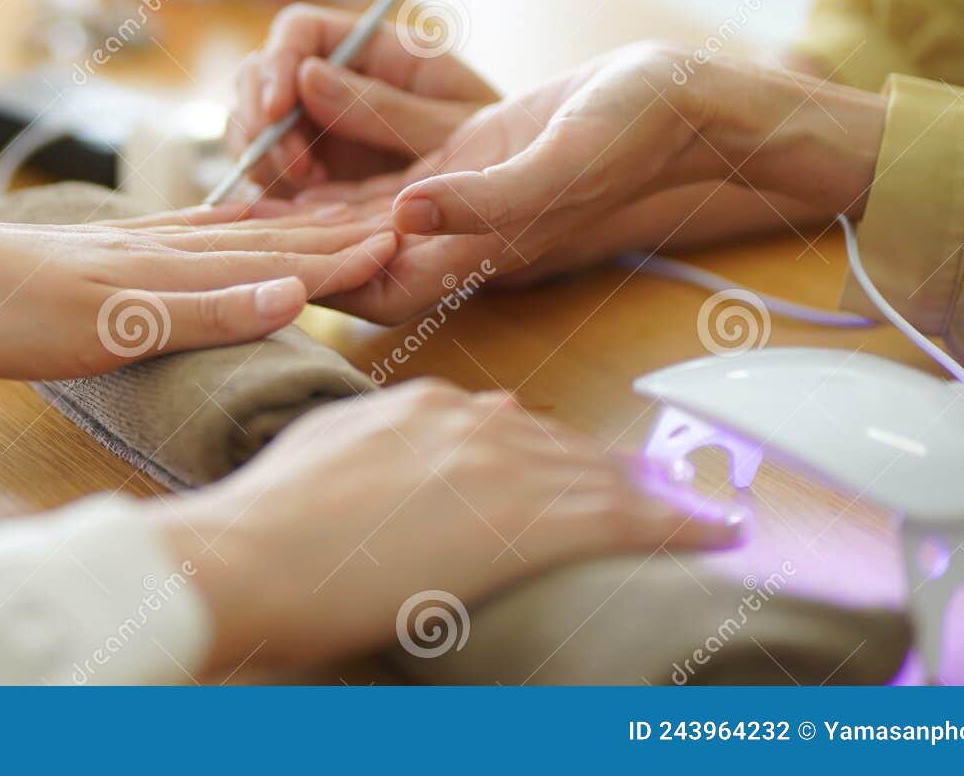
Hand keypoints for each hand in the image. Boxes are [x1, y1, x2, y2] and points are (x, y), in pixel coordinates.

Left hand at [0, 202, 397, 379]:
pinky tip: (241, 223)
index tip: (402, 245)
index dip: (341, 257)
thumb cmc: (5, 314)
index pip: (279, 258)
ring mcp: (136, 243)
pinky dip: (233, 227)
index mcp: (171, 266)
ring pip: (235, 234)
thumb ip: (204, 312)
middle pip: (268, 239)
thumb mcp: (107, 328)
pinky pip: (193, 234)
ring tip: (342, 217)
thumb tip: (295, 293)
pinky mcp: (110, 250)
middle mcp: (163, 246)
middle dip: (335, 235)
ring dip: (295, 229)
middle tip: (398, 225)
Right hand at [154, 378, 745, 672]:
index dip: (553, 455)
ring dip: (651, 497)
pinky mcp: (519, 517)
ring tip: (697, 511)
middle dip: (610, 474)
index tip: (581, 474)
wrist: (250, 556)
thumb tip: (408, 463)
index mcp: (420, 407)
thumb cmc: (267, 523)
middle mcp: (467, 420)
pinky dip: (674, 523)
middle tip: (659, 491)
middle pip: (561, 446)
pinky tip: (713, 530)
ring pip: (597, 476)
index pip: (510, 426)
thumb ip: (379, 447)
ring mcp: (496, 463)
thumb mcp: (325, 457)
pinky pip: (618, 516)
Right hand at [227, 2, 499, 193]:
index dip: (279, 63)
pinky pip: (271, 177)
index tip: (279, 108)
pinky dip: (269, 193)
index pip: (300, 32)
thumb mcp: (459, 129)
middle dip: (259, 119)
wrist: (535, 205)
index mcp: (379, 51)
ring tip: (304, 191)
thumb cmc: (516, 153)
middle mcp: (342, 83)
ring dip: (262, 158)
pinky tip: (295, 216)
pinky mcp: (320, 179)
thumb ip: (386, 107)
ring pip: (254, 128)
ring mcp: (324, 131)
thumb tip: (307, 78)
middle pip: (260, 77)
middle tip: (294, 168)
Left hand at [274, 45, 883, 321]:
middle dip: (292, 221)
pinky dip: (355, 118)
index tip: (245, 254)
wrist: (706, 106)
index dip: (310, 274)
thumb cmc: (650, 138)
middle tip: (223, 198)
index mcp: (483, 251)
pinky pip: (400, 140)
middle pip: (358, 240)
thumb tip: (405, 215)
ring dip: (314, 165)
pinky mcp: (479, 147)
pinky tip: (308, 86)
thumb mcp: (568, 162)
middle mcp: (467, 230)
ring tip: (248, 138)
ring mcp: (470, 189)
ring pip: (370, 186)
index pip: (376, 283)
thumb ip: (490, 198)